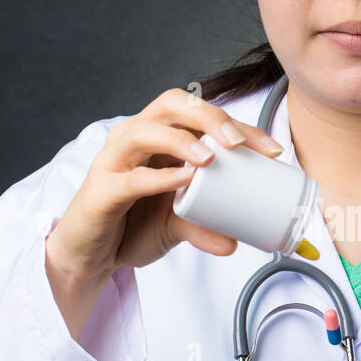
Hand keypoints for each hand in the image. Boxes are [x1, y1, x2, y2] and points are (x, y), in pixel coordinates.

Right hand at [46, 87, 284, 285]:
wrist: (89, 254)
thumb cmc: (130, 225)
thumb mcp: (176, 225)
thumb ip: (204, 227)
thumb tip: (235, 242)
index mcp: (160, 138)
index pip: (201, 117)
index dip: (238, 127)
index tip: (270, 151)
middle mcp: (136, 138)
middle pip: (172, 106)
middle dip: (209, 117)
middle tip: (239, 142)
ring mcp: (115, 160)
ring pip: (146, 131)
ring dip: (182, 140)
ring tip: (211, 158)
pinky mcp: (101, 189)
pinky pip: (131, 177)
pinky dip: (158, 177)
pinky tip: (182, 180)